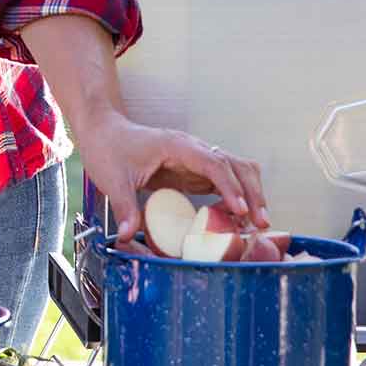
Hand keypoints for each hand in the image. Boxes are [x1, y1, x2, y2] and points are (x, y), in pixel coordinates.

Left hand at [75, 112, 268, 242]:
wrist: (104, 131)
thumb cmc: (109, 148)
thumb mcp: (113, 179)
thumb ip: (124, 207)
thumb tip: (128, 235)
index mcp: (176, 146)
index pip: (212, 163)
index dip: (229, 185)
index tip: (240, 209)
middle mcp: (192, 149)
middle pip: (234, 164)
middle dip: (252, 191)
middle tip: (261, 221)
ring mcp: (195, 159)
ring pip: (235, 170)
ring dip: (250, 193)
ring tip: (258, 222)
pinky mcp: (193, 170)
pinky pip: (223, 180)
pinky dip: (236, 196)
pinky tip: (239, 218)